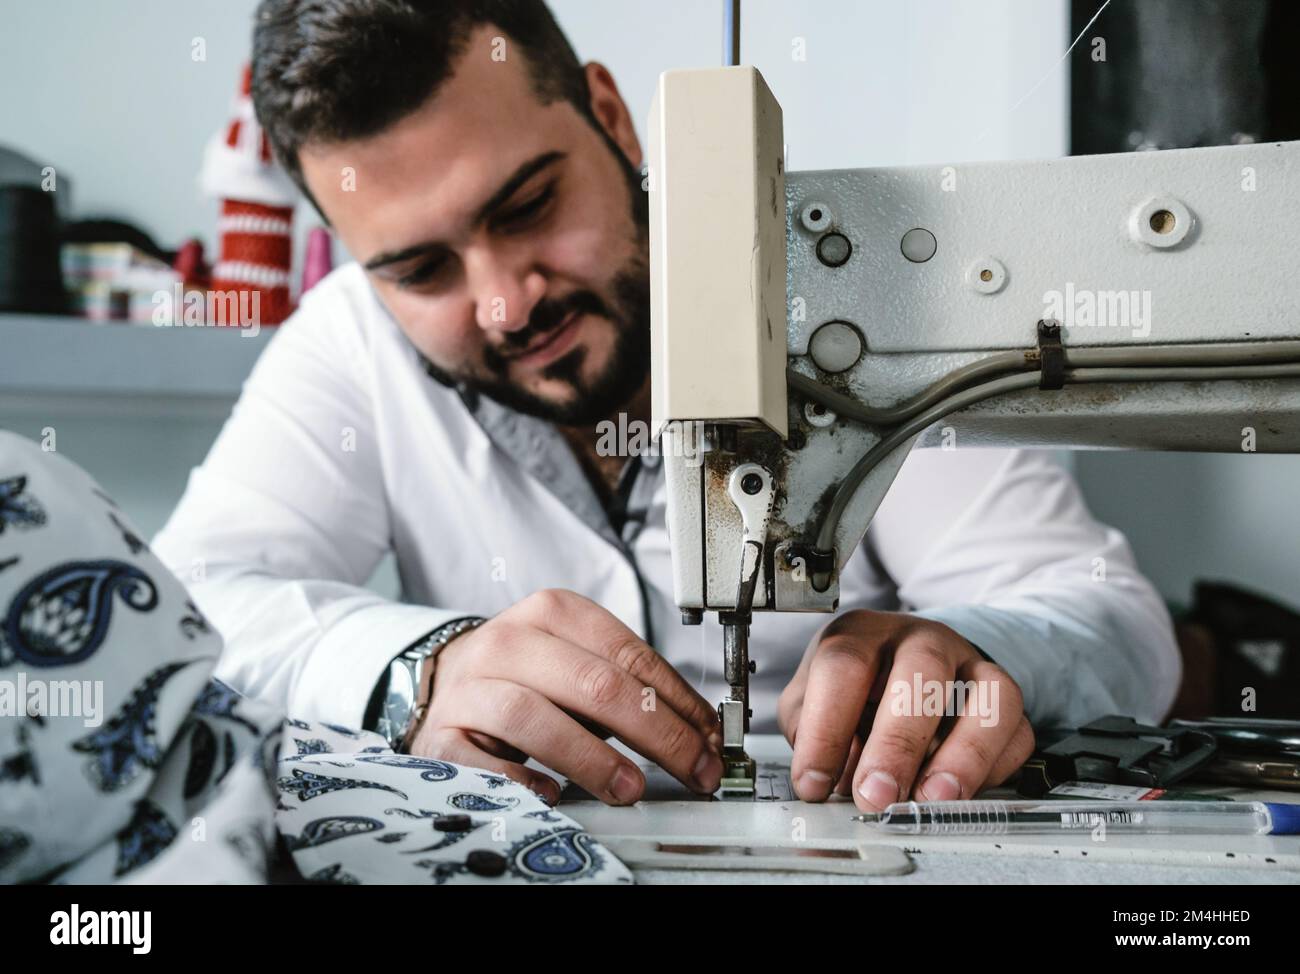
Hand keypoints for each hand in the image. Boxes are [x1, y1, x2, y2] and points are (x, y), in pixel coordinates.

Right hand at [406, 589, 722, 805]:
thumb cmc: (529, 674)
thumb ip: (631, 688)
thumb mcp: (579, 662)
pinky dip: (519, 779)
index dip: (679, 701)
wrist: (449, 679)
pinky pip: (479, 759)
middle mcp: (509, 641)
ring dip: (592, 758)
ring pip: (534, 716)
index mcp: (554, 613)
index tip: (711, 739)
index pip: (629, 656)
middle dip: (655, 733)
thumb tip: (699, 735)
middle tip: (692, 768)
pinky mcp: (441, 732)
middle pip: (593, 684)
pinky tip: (552, 794)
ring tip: (630, 788)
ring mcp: (471, 686)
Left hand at [777, 609, 1033, 811]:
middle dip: (897, 743)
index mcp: (861, 633)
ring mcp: (969, 664)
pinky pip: (1017, 731)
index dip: (826, 728)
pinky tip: (960, 794)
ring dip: (963, 755)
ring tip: (932, 798)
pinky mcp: (1004, 696)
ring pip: (989, 695)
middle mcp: (919, 639)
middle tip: (876, 795)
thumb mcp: (809, 702)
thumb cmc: (851, 688)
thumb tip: (823, 779)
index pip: (844, 665)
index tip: (814, 783)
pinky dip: (993, 768)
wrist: (903, 663)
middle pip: (921, 673)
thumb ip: (808, 733)